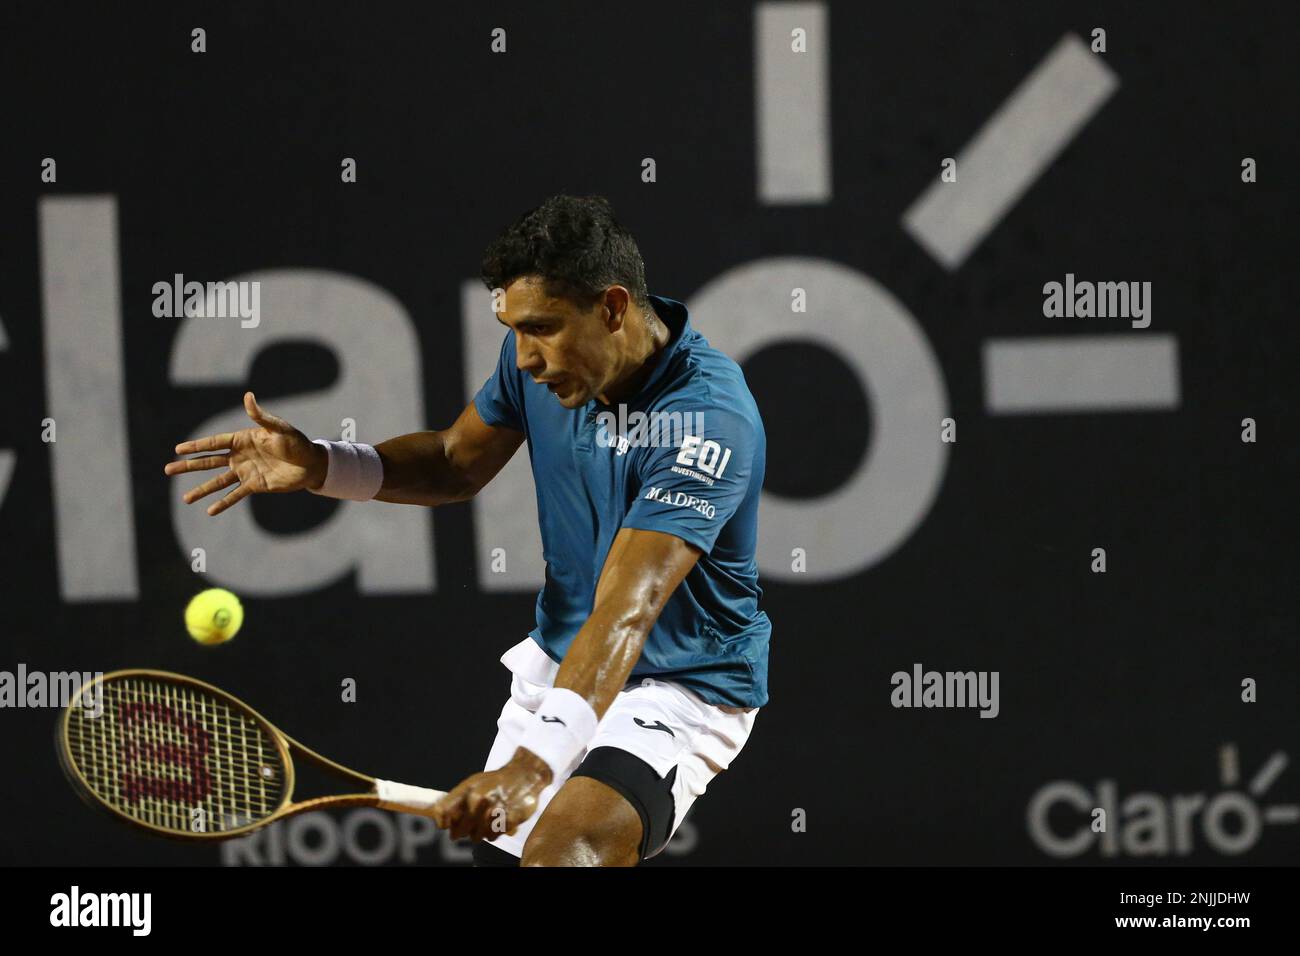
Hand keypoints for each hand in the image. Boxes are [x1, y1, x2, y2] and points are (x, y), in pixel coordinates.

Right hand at [164, 391, 327, 515]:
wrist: (312, 464)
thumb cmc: (297, 442)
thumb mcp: (279, 428)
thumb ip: (261, 416)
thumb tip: (248, 396)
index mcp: (243, 439)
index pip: (214, 443)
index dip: (196, 446)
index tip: (177, 449)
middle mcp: (240, 456)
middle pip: (209, 461)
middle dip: (188, 466)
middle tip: (167, 469)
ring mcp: (246, 472)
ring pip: (218, 481)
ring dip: (202, 489)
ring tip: (185, 498)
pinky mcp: (255, 486)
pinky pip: (235, 495)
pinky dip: (223, 503)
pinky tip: (210, 510)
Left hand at [431, 748, 552, 841]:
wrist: (525, 775)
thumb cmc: (496, 781)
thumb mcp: (475, 783)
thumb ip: (458, 800)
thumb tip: (444, 820)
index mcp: (467, 789)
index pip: (442, 811)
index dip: (442, 822)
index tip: (447, 825)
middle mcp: (478, 800)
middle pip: (458, 831)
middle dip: (462, 832)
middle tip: (470, 827)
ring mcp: (493, 810)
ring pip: (476, 837)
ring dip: (480, 833)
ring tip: (488, 821)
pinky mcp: (507, 819)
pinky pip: (493, 837)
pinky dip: (495, 833)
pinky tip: (499, 821)